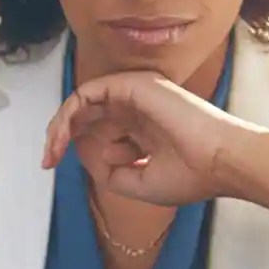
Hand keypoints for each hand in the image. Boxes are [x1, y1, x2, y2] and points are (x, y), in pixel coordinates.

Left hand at [41, 71, 261, 205]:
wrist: (221, 164)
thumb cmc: (192, 176)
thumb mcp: (138, 183)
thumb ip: (108, 171)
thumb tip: (83, 153)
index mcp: (144, 127)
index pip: (100, 129)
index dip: (75, 146)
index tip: (53, 166)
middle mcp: (139, 107)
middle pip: (88, 113)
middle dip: (62, 135)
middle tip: (47, 159)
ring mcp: (137, 94)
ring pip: (85, 101)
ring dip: (62, 124)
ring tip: (52, 150)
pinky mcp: (134, 86)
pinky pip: (90, 93)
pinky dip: (71, 112)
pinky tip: (62, 135)